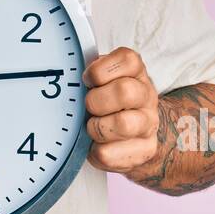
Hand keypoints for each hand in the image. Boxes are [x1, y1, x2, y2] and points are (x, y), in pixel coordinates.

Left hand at [82, 47, 159, 172]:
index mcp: (135, 72)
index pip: (127, 60)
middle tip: (87, 107)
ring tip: (91, 127)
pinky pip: (110, 153)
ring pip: (122, 124)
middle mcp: (146, 95)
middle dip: (96, 101)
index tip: (87, 80)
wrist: (129, 134)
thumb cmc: (105, 101)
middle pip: (124, 91)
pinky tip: (96, 144)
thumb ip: (88, 74)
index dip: (99, 71)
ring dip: (96, 127)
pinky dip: (95, 151)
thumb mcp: (98, 81)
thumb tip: (65, 75)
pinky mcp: (145, 150)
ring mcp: (149, 123)